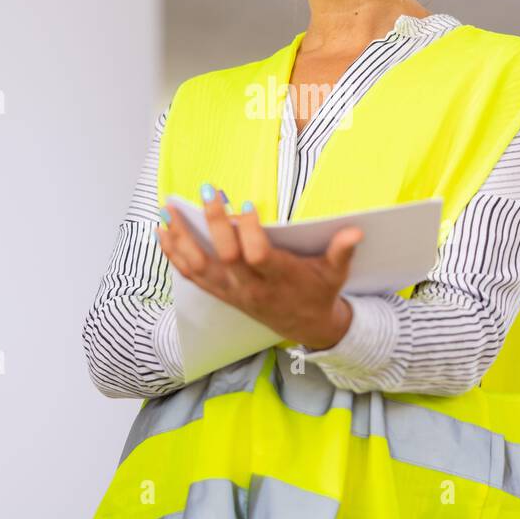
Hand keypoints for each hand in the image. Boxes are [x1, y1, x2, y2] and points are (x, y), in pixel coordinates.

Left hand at [156, 183, 361, 349]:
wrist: (308, 327)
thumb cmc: (321, 292)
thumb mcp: (336, 274)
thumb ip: (341, 251)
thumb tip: (356, 232)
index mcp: (278, 280)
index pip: (257, 257)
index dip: (250, 233)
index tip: (248, 206)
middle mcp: (250, 288)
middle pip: (224, 257)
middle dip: (214, 223)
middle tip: (210, 191)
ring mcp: (231, 292)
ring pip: (198, 266)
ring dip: (181, 238)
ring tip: (169, 210)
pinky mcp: (220, 293)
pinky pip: (190, 274)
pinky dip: (173, 253)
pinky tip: (163, 231)